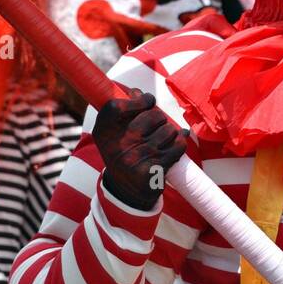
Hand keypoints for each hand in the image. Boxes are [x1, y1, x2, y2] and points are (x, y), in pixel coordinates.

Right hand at [93, 87, 186, 210]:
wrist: (127, 192)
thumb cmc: (123, 153)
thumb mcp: (112, 133)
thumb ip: (122, 110)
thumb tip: (137, 91)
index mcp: (103, 133)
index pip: (116, 106)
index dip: (137, 99)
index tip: (148, 100)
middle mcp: (117, 146)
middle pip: (152, 115)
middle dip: (159, 117)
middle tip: (155, 126)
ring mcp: (136, 159)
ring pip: (168, 130)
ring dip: (170, 133)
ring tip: (161, 141)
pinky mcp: (153, 172)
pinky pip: (177, 146)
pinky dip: (179, 144)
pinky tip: (172, 149)